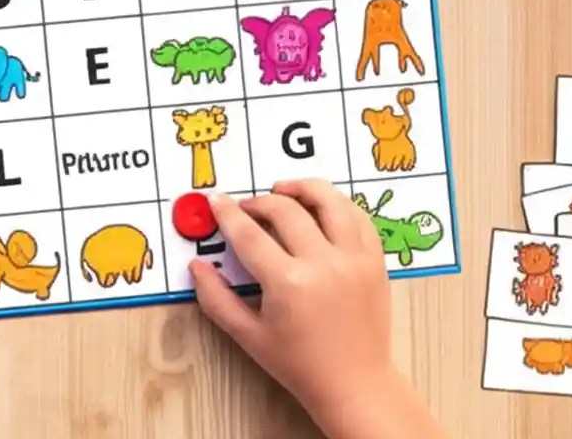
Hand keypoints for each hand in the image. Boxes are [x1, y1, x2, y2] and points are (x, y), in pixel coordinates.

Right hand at [190, 180, 440, 438]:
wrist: (354, 382)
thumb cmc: (299, 364)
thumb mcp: (249, 336)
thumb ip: (217, 299)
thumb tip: (196, 266)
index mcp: (289, 284)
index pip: (250, 234)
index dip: (228, 214)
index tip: (217, 201)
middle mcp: (323, 263)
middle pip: (286, 210)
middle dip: (259, 202)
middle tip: (246, 208)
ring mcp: (354, 258)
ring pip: (329, 201)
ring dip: (303, 188)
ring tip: (284, 190)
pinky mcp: (375, 260)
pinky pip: (357, 216)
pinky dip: (337, 204)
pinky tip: (319, 208)